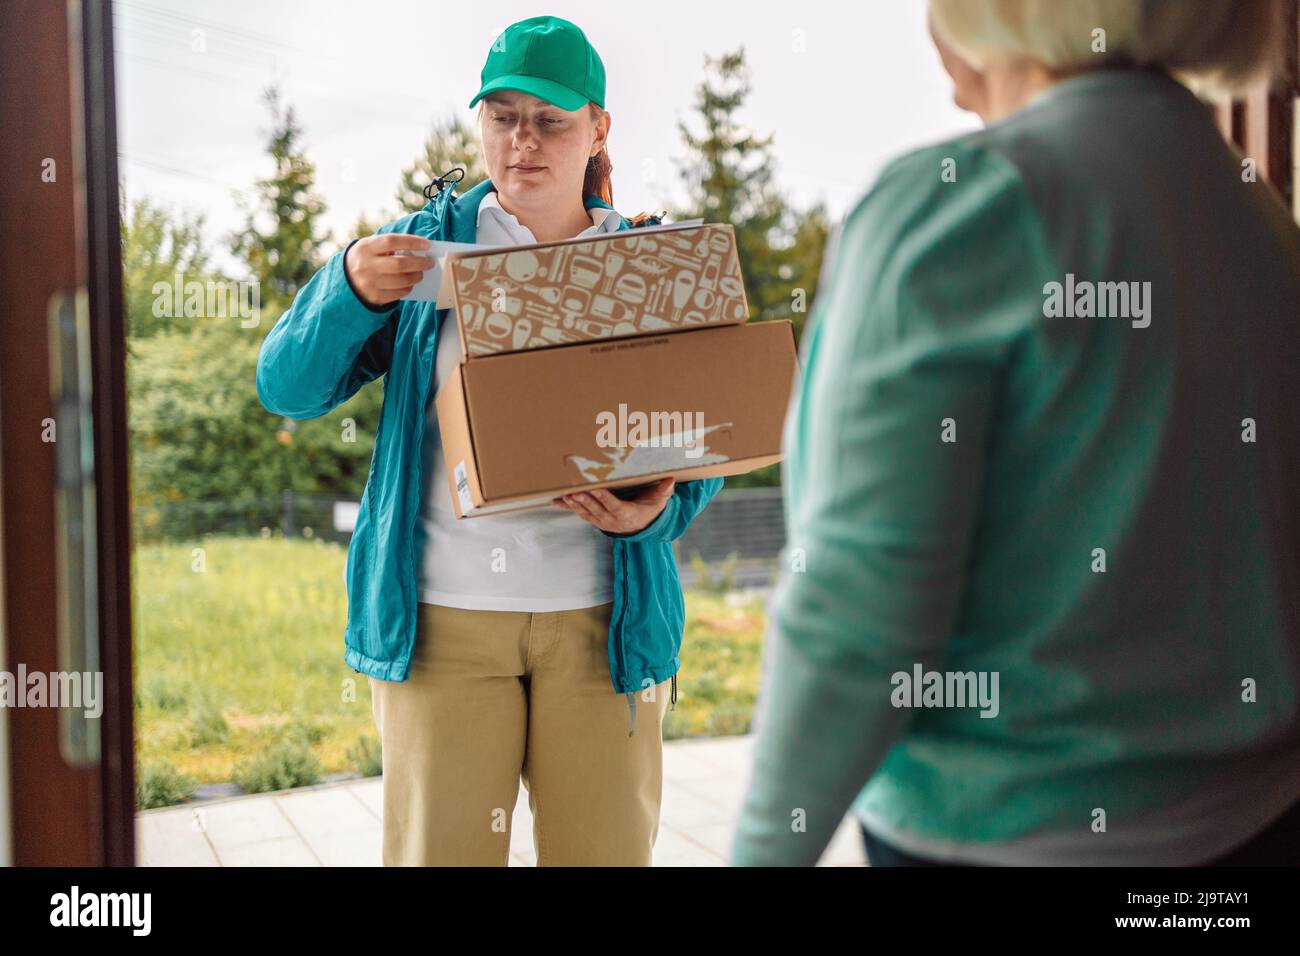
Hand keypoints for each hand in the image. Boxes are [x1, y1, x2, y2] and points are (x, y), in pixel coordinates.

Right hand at [344, 233, 433, 307]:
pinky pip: (399, 293)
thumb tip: (419, 249)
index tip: (427, 244)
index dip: (411, 242)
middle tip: (429, 262)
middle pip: (400, 264)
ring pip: (402, 280)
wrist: (345, 280)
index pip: (391, 241)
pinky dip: (409, 287)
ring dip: (417, 276)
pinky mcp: (375, 297)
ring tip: (420, 273)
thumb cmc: (366, 259)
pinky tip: (410, 283)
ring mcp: (370, 283)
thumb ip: (390, 246)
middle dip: (420, 263)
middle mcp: (366, 265)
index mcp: (366, 248)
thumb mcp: (370, 246)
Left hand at [553, 477, 674, 534]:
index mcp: (626, 514)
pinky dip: (569, 507)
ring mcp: (601, 521)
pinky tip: (557, 501)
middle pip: (596, 509)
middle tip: (573, 491)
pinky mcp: (594, 520)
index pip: (614, 505)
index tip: (595, 489)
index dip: (604, 498)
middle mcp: (611, 520)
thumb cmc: (648, 511)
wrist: (639, 528)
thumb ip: (663, 491)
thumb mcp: (658, 502)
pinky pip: (580, 513)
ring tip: (563, 495)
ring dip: (574, 504)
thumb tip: (671, 480)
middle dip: (584, 500)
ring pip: (585, 512)